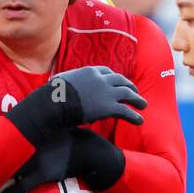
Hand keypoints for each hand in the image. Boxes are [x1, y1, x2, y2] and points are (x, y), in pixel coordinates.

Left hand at [0, 128, 123, 192]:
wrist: (87, 150)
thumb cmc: (69, 139)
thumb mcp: (52, 129)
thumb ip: (37, 130)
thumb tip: (27, 127)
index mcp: (30, 134)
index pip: (6, 139)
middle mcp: (30, 146)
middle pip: (4, 154)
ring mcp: (36, 161)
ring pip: (11, 170)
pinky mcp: (43, 174)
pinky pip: (24, 186)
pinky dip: (13, 192)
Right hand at [5, 65, 145, 146]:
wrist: (53, 103)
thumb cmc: (50, 96)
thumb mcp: (58, 83)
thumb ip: (63, 82)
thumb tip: (54, 83)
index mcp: (89, 71)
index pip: (106, 71)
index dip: (114, 78)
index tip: (118, 82)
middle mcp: (100, 79)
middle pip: (120, 80)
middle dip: (130, 86)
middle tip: (135, 92)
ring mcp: (106, 92)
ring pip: (128, 94)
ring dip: (137, 100)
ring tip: (143, 105)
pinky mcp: (108, 106)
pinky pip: (126, 111)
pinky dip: (134, 116)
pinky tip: (139, 121)